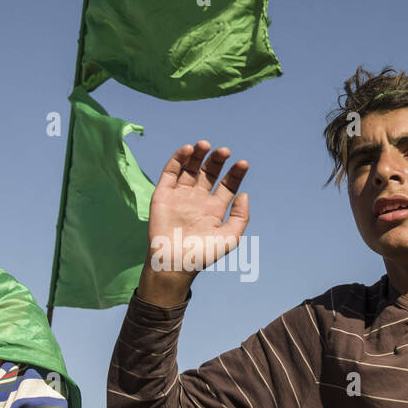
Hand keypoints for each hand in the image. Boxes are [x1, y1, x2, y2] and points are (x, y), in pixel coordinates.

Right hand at [137, 141, 248, 306]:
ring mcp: (180, 196)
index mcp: (214, 209)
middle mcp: (197, 200)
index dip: (235, 173)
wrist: (174, 262)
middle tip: (224, 151)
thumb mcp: (230, 238)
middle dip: (217, 160)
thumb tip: (244, 194)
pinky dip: (178, 158)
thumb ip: (241, 217)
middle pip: (209, 172)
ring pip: (190, 168)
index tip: (243, 164)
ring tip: (205, 145)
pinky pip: (170, 171)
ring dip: (198, 154)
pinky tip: (189, 149)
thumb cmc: (202, 255)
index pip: (227, 185)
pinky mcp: (163, 194)